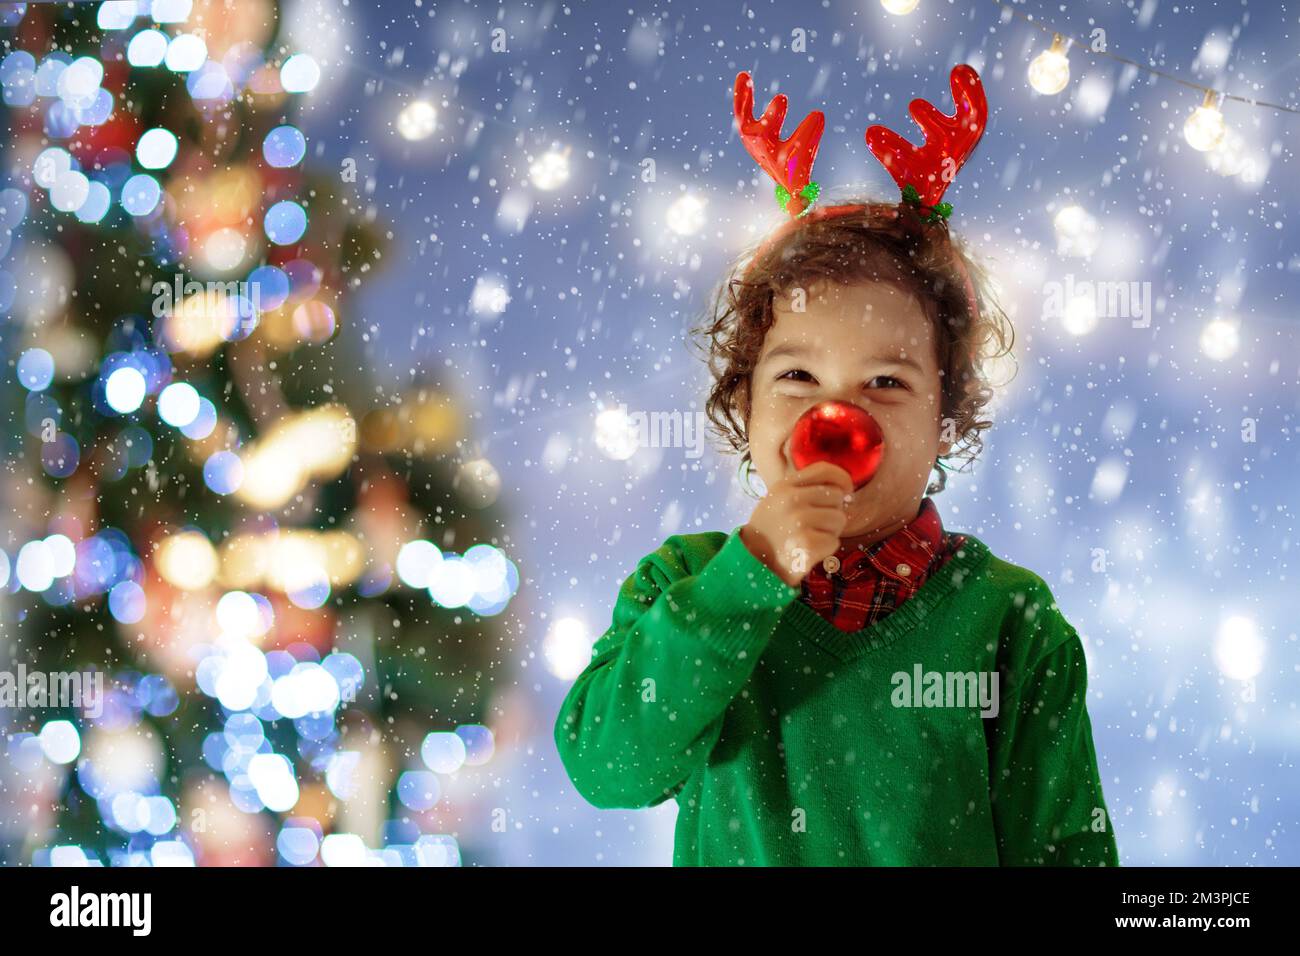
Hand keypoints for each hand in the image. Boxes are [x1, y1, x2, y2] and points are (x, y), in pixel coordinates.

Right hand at [740, 461, 852, 587]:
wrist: (753, 562)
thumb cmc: (771, 531)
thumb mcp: (778, 499)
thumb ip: (805, 488)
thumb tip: (842, 488)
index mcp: (784, 486)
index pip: (824, 470)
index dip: (842, 478)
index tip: (846, 490)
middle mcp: (791, 499)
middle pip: (837, 496)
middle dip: (832, 511)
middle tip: (815, 525)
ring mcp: (799, 521)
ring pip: (839, 519)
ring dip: (830, 531)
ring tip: (810, 537)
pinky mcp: (806, 544)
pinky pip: (834, 541)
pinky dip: (826, 549)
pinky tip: (809, 551)